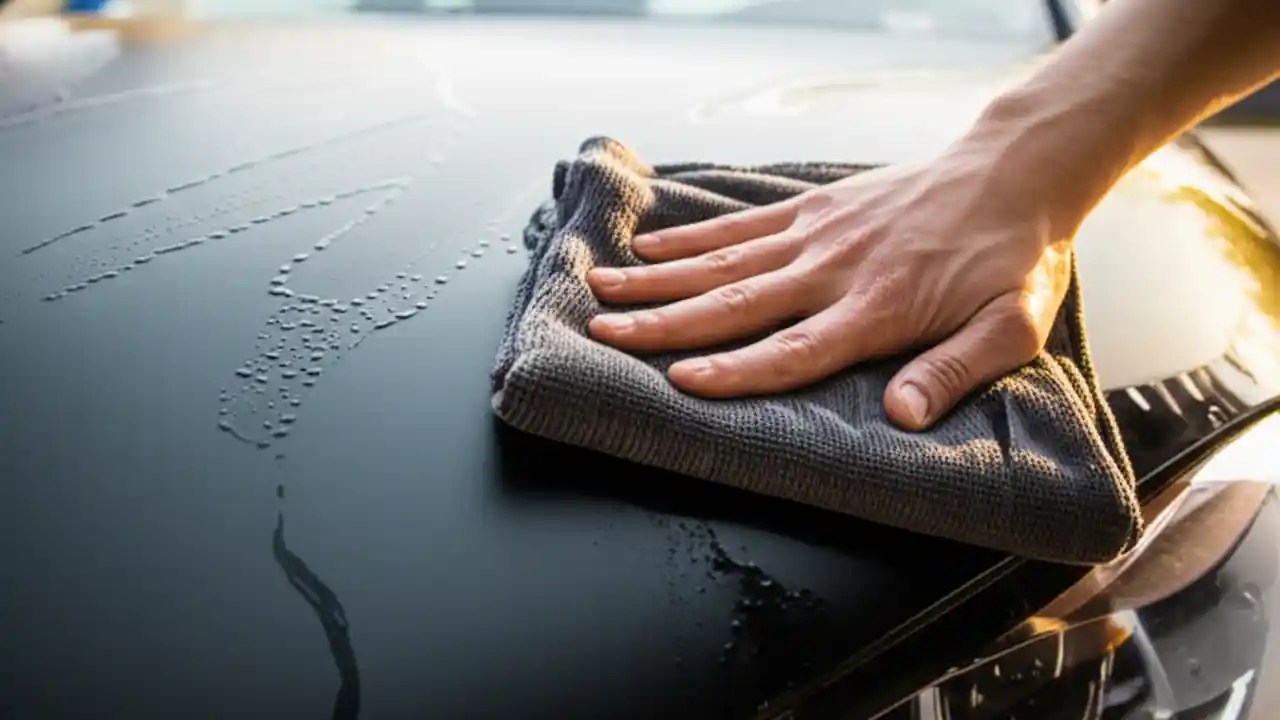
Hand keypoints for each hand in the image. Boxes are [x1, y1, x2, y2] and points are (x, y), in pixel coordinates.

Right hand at [585, 154, 1074, 430]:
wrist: (1014, 173)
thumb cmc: (1013, 259)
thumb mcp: (1010, 326)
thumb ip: (955, 371)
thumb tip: (903, 418)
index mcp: (878, 309)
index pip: (793, 349)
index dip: (736, 369)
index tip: (680, 379)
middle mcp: (833, 271)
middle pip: (736, 302)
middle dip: (664, 320)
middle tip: (605, 332)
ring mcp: (817, 234)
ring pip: (724, 261)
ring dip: (659, 277)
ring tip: (603, 286)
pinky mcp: (814, 207)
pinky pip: (743, 224)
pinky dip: (693, 236)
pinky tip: (650, 244)